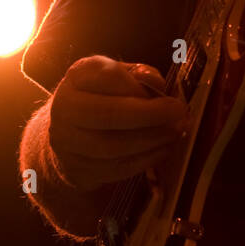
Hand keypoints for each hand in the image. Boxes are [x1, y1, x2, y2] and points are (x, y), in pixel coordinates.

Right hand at [48, 56, 189, 191]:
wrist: (67, 132)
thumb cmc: (102, 97)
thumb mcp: (118, 76)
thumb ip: (140, 75)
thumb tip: (157, 85)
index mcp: (77, 76)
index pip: (107, 78)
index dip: (140, 88)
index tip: (169, 96)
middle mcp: (64, 107)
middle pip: (107, 114)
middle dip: (149, 116)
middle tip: (179, 113)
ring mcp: (67, 142)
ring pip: (112, 146)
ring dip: (151, 140)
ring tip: (175, 132)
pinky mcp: (76, 169)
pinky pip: (115, 169)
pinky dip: (145, 160)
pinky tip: (163, 149)